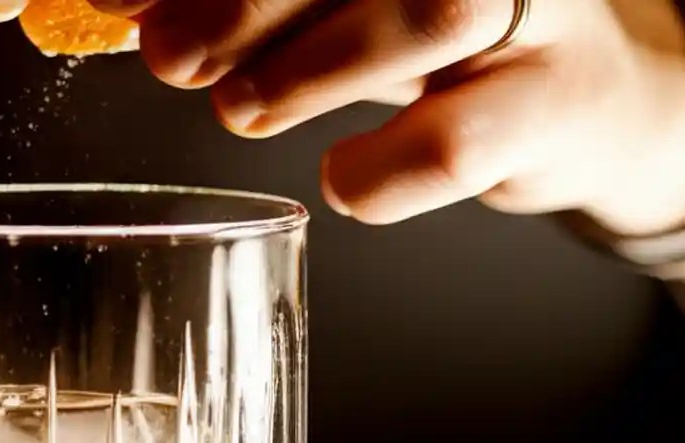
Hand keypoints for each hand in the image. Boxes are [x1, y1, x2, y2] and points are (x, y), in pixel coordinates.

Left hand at [110, 0, 684, 235]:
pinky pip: (464, 137)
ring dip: (309, 71)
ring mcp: (535, 12)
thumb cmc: (419, 41)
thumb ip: (248, 8)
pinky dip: (384, 169)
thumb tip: (128, 17)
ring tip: (239, 110)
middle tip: (169, 56)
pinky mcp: (556, 102)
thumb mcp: (331, 3)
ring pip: (428, 16)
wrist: (568, 98)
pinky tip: (340, 182)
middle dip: (246, 2)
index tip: (116, 3)